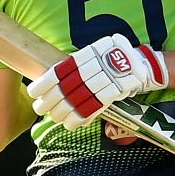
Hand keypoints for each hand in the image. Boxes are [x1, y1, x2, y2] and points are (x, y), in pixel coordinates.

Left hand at [27, 34, 168, 129]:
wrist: (141, 63)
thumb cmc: (113, 57)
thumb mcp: (95, 51)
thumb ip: (77, 63)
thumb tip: (54, 80)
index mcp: (86, 55)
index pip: (59, 71)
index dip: (44, 83)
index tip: (33, 92)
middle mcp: (94, 67)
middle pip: (65, 88)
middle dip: (49, 101)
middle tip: (40, 108)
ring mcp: (104, 81)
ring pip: (76, 100)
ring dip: (61, 112)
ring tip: (53, 117)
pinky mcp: (113, 93)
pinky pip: (92, 109)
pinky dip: (79, 118)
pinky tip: (70, 124)